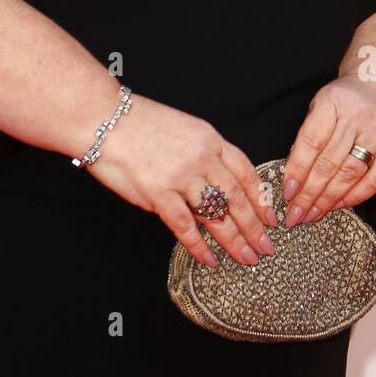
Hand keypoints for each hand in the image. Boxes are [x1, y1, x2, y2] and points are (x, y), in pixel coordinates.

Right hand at [85, 94, 276, 266]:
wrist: (104, 117)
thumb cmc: (138, 122)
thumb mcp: (182, 128)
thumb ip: (201, 155)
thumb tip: (214, 188)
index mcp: (209, 138)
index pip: (245, 171)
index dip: (260, 198)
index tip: (271, 217)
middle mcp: (201, 157)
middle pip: (236, 197)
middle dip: (255, 226)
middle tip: (267, 248)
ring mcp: (180, 175)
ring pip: (217, 214)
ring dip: (234, 240)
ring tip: (247, 258)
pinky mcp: (158, 192)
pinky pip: (184, 226)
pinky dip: (199, 246)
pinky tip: (209, 259)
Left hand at [280, 72, 375, 226]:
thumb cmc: (345, 102)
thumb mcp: (321, 105)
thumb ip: (308, 135)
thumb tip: (293, 177)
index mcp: (332, 101)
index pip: (311, 141)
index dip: (297, 170)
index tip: (287, 193)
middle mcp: (358, 116)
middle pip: (329, 162)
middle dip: (309, 193)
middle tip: (295, 214)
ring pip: (350, 174)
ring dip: (328, 199)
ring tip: (311, 214)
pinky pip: (374, 180)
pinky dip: (355, 196)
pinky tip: (338, 206)